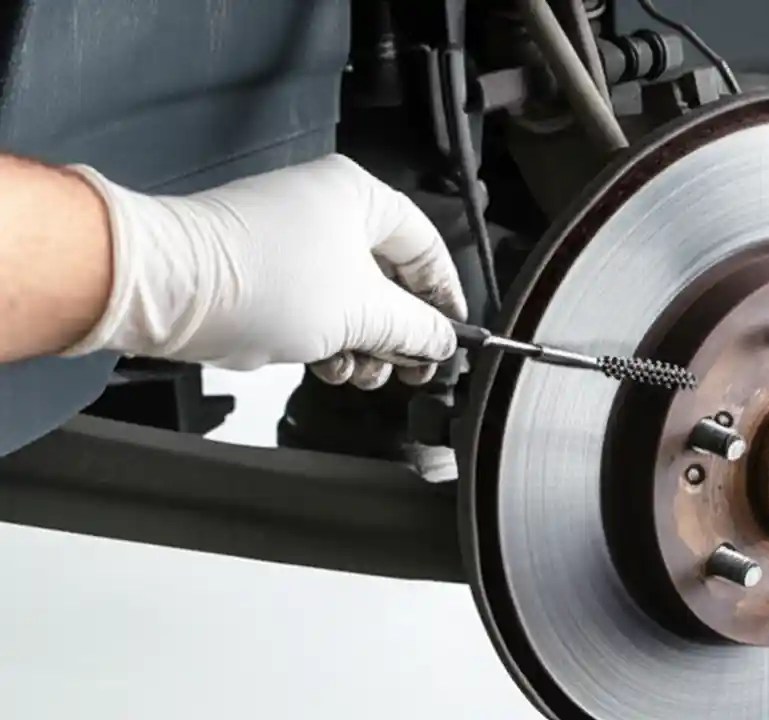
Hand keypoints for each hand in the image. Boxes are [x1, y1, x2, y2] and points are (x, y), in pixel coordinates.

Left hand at [65, 155, 464, 388]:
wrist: (167, 289)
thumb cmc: (259, 279)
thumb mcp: (363, 313)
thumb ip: (415, 329)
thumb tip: (441, 341)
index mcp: (359, 196)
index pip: (425, 247)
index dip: (445, 295)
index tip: (453, 334)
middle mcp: (325, 209)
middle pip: (386, 277)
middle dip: (397, 331)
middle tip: (408, 367)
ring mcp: (289, 240)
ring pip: (349, 299)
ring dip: (362, 343)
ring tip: (360, 373)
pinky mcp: (260, 272)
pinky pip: (312, 307)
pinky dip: (326, 339)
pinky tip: (326, 366)